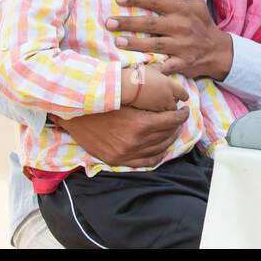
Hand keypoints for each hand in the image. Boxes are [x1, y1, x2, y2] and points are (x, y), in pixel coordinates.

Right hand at [54, 106, 187, 168]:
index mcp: (140, 123)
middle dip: (176, 125)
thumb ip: (148, 101)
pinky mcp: (119, 160)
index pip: (171, 121)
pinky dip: (158, 155)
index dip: (182, 115)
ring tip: (172, 131)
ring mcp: (127, 153)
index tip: (185, 110)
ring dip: (169, 139)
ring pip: (159, 148)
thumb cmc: (103, 101)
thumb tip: (169, 99)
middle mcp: (136, 141)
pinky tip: (162, 148)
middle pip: (167, 134)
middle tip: (179, 119)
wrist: (76, 116)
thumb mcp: (128, 98)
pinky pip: (146, 162)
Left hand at [108, 0, 231, 79]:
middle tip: (109, 22)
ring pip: (155, 44)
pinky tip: (137, 68)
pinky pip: (165, 67)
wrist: (217, 50)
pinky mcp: (182, 64)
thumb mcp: (195, 1)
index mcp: (182, 9)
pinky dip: (153, 68)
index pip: (156, 0)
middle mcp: (181, 26)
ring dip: (135, 43)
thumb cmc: (202, 23)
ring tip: (117, 41)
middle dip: (129, 22)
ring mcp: (182, 46)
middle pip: (151, 23)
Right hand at [123, 63, 188, 111]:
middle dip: (173, 104)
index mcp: (170, 85)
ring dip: (165, 110)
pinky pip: (158, 115)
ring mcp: (159, 105)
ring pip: (167, 112)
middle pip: (175, 106)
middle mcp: (167, 97)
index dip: (184, 96)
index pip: (183, 94)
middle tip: (171, 102)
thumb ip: (160, 67)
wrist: (128, 86)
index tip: (183, 98)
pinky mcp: (150, 112)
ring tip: (161, 107)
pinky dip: (157, 113)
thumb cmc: (139, 74)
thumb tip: (164, 62)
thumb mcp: (152, 68)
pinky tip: (152, 110)